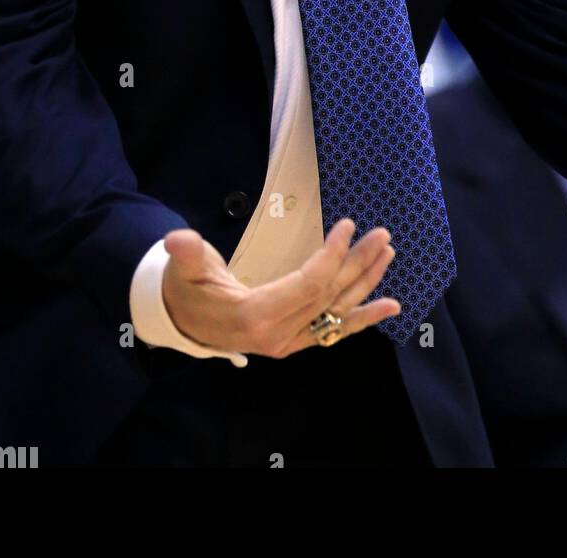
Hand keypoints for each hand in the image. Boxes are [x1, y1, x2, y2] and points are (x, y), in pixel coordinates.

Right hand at [161, 218, 399, 356]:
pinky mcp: (295, 340)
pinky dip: (364, 318)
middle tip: (381, 235)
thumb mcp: (185, 270)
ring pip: (337, 311)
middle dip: (358, 264)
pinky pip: (335, 330)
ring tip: (388, 255)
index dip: (331, 255)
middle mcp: (278, 335)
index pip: (308, 285)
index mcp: (255, 316)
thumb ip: (187, 255)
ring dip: (367, 283)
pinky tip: (390, 306)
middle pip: (329, 296)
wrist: (184, 323)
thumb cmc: (187, 291)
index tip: (347, 225)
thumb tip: (176, 239)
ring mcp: (289, 342)